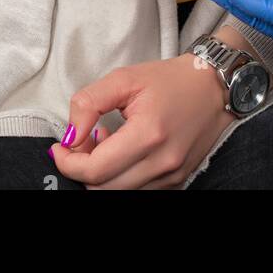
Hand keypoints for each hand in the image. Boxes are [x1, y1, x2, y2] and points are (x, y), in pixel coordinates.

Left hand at [47, 54, 232, 189]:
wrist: (213, 87)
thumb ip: (89, 103)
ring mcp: (171, 176)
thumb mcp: (125, 78)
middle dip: (83, 168)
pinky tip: (124, 150)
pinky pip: (137, 191)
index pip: (95, 170)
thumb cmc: (170, 79)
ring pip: (119, 193)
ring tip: (106, 141)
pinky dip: (121, 177)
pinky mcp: (177, 181)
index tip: (60, 147)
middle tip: (84, 139)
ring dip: (102, 174)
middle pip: (103, 189)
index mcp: (148, 134)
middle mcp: (162, 162)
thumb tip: (70, 136)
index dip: (69, 163)